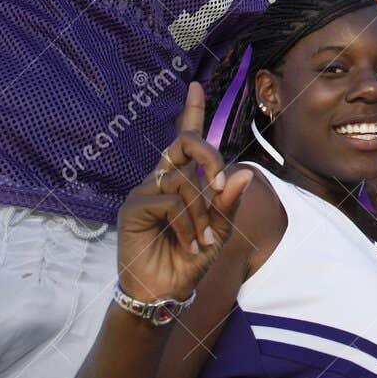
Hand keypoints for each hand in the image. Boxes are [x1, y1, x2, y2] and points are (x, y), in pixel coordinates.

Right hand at [116, 83, 252, 304]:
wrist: (165, 293)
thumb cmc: (189, 261)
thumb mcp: (218, 232)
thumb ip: (228, 202)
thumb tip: (243, 169)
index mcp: (182, 180)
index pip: (186, 139)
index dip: (191, 111)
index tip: (195, 84)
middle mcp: (161, 179)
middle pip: (184, 141)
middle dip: (209, 153)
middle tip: (220, 182)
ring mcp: (145, 191)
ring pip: (183, 180)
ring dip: (202, 212)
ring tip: (203, 241)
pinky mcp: (133, 207)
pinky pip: (169, 201)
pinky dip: (187, 224)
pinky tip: (188, 244)